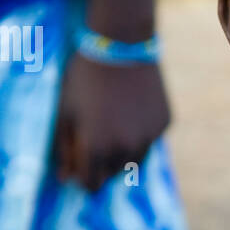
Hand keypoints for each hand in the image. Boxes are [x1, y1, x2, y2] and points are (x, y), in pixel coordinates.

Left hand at [52, 54, 170, 192]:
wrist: (121, 44)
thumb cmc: (85, 77)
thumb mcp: (65, 113)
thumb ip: (65, 150)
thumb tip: (67, 179)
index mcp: (96, 148)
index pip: (90, 184)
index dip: (82, 175)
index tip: (79, 162)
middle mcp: (125, 149)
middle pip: (113, 175)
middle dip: (102, 164)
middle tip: (96, 135)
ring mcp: (148, 138)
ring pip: (135, 161)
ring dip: (123, 152)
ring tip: (114, 122)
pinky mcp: (165, 124)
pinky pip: (150, 140)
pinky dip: (141, 133)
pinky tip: (131, 108)